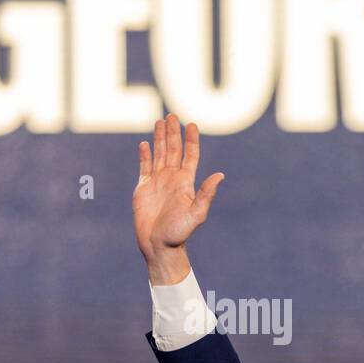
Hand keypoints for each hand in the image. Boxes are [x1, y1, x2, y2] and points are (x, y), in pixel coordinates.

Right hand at [133, 113, 223, 283]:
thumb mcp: (196, 214)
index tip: (191, 124)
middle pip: (174, 150)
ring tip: (160, 122)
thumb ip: (206, 194)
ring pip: (159, 154)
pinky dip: (144, 155)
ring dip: (160, 139)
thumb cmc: (178, 234)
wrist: (158, 246)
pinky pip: (144, 168)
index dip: (191, 140)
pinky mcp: (143, 189)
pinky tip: (145, 144)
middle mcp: (172, 179)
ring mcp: (157, 183)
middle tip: (172, 115)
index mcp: (185, 182)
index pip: (190, 156)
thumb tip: (220, 176)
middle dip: (173, 133)